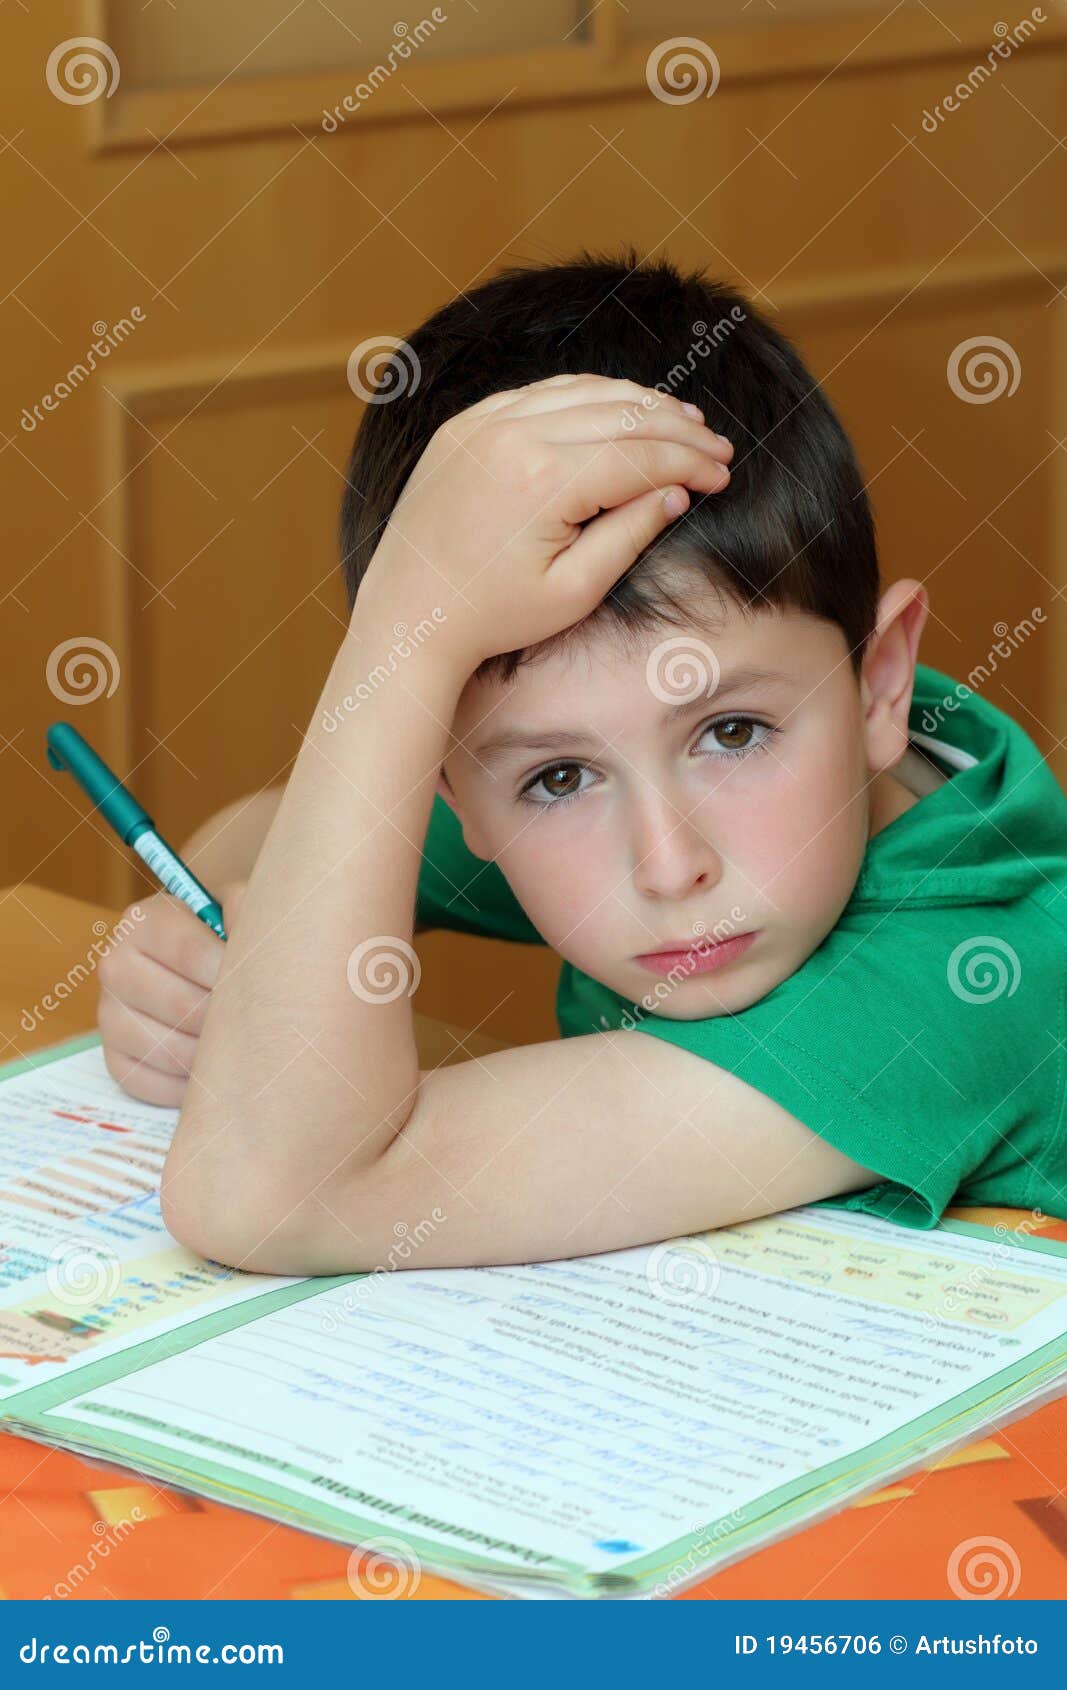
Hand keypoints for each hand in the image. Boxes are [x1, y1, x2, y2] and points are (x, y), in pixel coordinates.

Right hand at [97, 881, 246, 1106]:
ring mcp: (110, 1014)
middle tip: (256, 1021)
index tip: (259, 983)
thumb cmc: (223, 933)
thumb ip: (245, 909)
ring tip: (239, 1046)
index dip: (231, 972)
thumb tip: (252, 941)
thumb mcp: (235, 905)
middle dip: (225, 1018)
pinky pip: (151, 1083)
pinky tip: (213, 1070)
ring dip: (210, 1056)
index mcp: (143, 922)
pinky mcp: (114, 1057)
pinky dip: (187, 1085)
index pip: (189, 951)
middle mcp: (115, 965)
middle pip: (179, 1005)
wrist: (198, 960)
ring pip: (166, 1049)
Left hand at [359, 373, 732, 673]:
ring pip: (583, 391)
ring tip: (681, 419)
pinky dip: (588, 396)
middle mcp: (511, 434)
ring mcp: (483, 422)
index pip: (640, 454)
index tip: (722, 474)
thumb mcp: (574, 591)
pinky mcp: (465, 424)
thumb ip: (630, 534)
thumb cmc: (492, 616)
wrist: (409, 613)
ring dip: (639, 403)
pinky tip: (619, 410)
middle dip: (677, 428)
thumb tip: (676, 492)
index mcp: (541, 480)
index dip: (689, 462)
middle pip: (619, 413)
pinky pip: (541, 392)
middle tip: (715, 446)